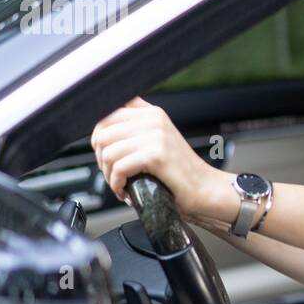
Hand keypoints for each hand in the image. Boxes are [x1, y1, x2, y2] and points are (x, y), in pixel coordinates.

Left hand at [90, 97, 227, 218]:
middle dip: (100, 159)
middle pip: (102, 134)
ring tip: (120, 184)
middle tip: (113, 174)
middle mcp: (153, 119)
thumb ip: (135, 129)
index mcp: (151, 112)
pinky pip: (118, 168)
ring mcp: (155, 135)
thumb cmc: (180, 171)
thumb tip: (101, 132)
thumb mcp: (158, 139)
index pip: (106, 115)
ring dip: (108, 175)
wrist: (206, 188)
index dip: (98, 139)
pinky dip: (116, 184)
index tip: (106, 156)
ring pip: (107, 152)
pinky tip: (125, 191)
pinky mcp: (155, 155)